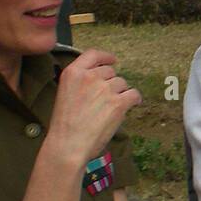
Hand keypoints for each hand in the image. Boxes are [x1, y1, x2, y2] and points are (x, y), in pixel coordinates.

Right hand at [46, 48, 141, 166]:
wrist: (68, 145)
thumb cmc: (65, 125)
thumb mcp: (65, 94)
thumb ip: (81, 82)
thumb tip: (102, 80)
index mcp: (73, 73)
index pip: (93, 55)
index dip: (105, 57)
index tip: (112, 60)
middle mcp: (90, 77)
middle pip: (110, 72)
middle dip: (111, 83)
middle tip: (105, 100)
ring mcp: (105, 89)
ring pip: (122, 83)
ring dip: (120, 93)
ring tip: (110, 109)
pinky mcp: (118, 103)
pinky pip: (134, 94)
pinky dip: (135, 100)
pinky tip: (132, 105)